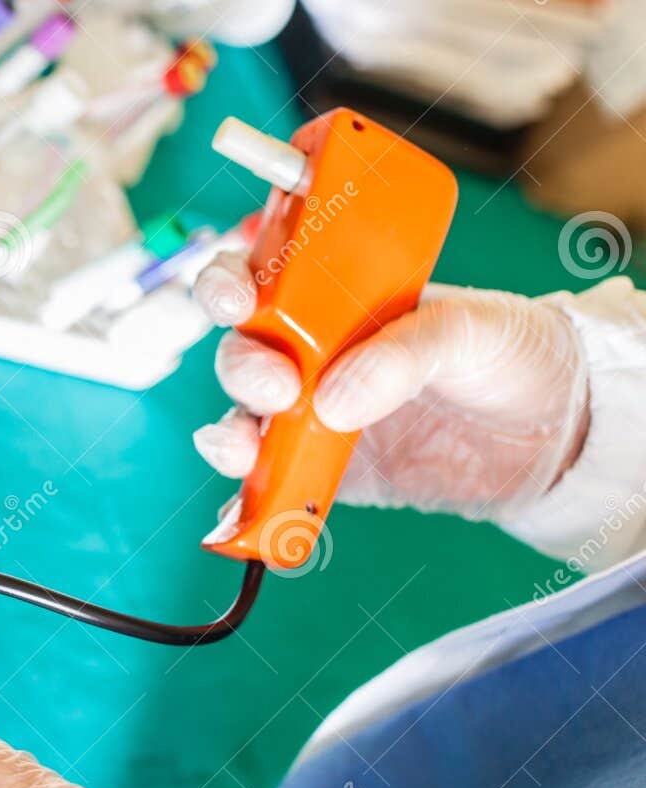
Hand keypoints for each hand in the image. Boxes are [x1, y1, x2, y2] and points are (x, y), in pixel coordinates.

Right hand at [190, 251, 589, 518]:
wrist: (558, 431)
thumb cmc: (514, 353)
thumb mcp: (473, 329)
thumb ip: (405, 352)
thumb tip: (332, 400)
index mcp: (336, 294)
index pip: (261, 276)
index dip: (229, 282)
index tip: (238, 300)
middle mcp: (311, 351)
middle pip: (242, 352)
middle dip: (242, 368)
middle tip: (278, 388)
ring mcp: (314, 414)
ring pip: (244, 420)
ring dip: (232, 436)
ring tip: (246, 451)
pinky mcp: (326, 471)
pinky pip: (275, 484)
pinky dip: (251, 500)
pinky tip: (247, 512)